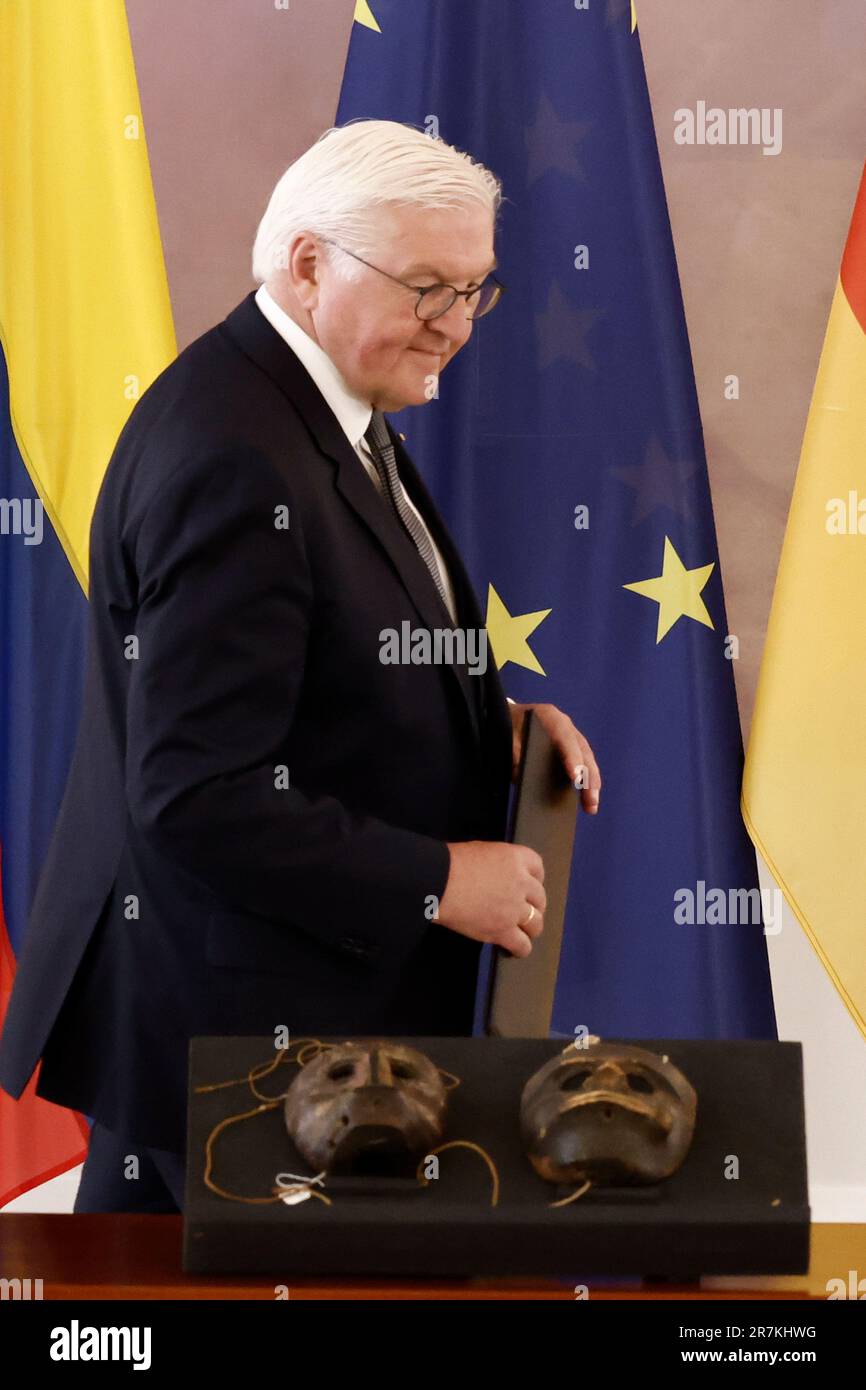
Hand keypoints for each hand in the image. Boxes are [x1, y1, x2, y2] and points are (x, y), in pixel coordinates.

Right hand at [434, 840, 545, 957]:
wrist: (438, 881)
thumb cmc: (450, 863)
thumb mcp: (480, 851)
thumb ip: (496, 864)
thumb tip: (494, 876)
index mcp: (515, 858)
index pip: (538, 867)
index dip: (536, 879)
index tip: (531, 886)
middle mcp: (521, 883)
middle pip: (540, 898)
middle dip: (535, 906)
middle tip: (528, 912)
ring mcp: (514, 909)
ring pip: (536, 923)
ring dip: (531, 929)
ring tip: (524, 933)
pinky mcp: (503, 930)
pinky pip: (522, 944)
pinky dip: (521, 949)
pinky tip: (515, 950)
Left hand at [508, 701, 600, 813]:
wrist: (506, 717)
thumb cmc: (506, 727)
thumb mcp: (507, 740)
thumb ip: (515, 757)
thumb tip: (525, 779)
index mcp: (549, 716)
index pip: (565, 739)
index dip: (572, 759)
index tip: (576, 779)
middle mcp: (564, 724)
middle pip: (582, 752)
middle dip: (588, 778)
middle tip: (591, 802)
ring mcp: (570, 735)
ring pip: (587, 759)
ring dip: (591, 783)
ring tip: (591, 807)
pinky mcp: (570, 748)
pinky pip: (583, 764)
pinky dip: (586, 781)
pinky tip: (586, 801)